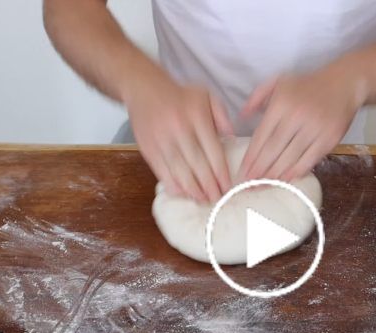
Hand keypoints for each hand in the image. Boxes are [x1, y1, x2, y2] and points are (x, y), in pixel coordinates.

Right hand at [125, 79, 233, 201]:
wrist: (144, 89)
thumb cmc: (180, 96)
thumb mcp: (205, 96)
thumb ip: (221, 115)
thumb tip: (231, 138)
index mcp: (197, 116)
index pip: (212, 150)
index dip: (221, 171)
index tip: (228, 186)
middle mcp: (179, 128)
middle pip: (197, 163)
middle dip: (209, 185)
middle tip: (218, 199)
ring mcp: (162, 139)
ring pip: (180, 170)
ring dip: (193, 189)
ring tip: (204, 200)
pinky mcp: (148, 148)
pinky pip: (162, 171)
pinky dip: (173, 184)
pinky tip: (183, 194)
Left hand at [238, 66, 364, 182]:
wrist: (344, 83)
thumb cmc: (307, 85)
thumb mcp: (279, 82)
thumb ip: (257, 97)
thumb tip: (242, 117)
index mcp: (281, 103)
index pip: (262, 135)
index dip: (251, 156)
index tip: (242, 171)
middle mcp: (297, 116)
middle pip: (273, 150)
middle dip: (259, 170)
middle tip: (248, 185)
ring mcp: (315, 129)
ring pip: (290, 158)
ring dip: (274, 175)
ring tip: (263, 186)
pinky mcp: (329, 139)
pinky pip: (309, 160)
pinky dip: (295, 172)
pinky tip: (284, 180)